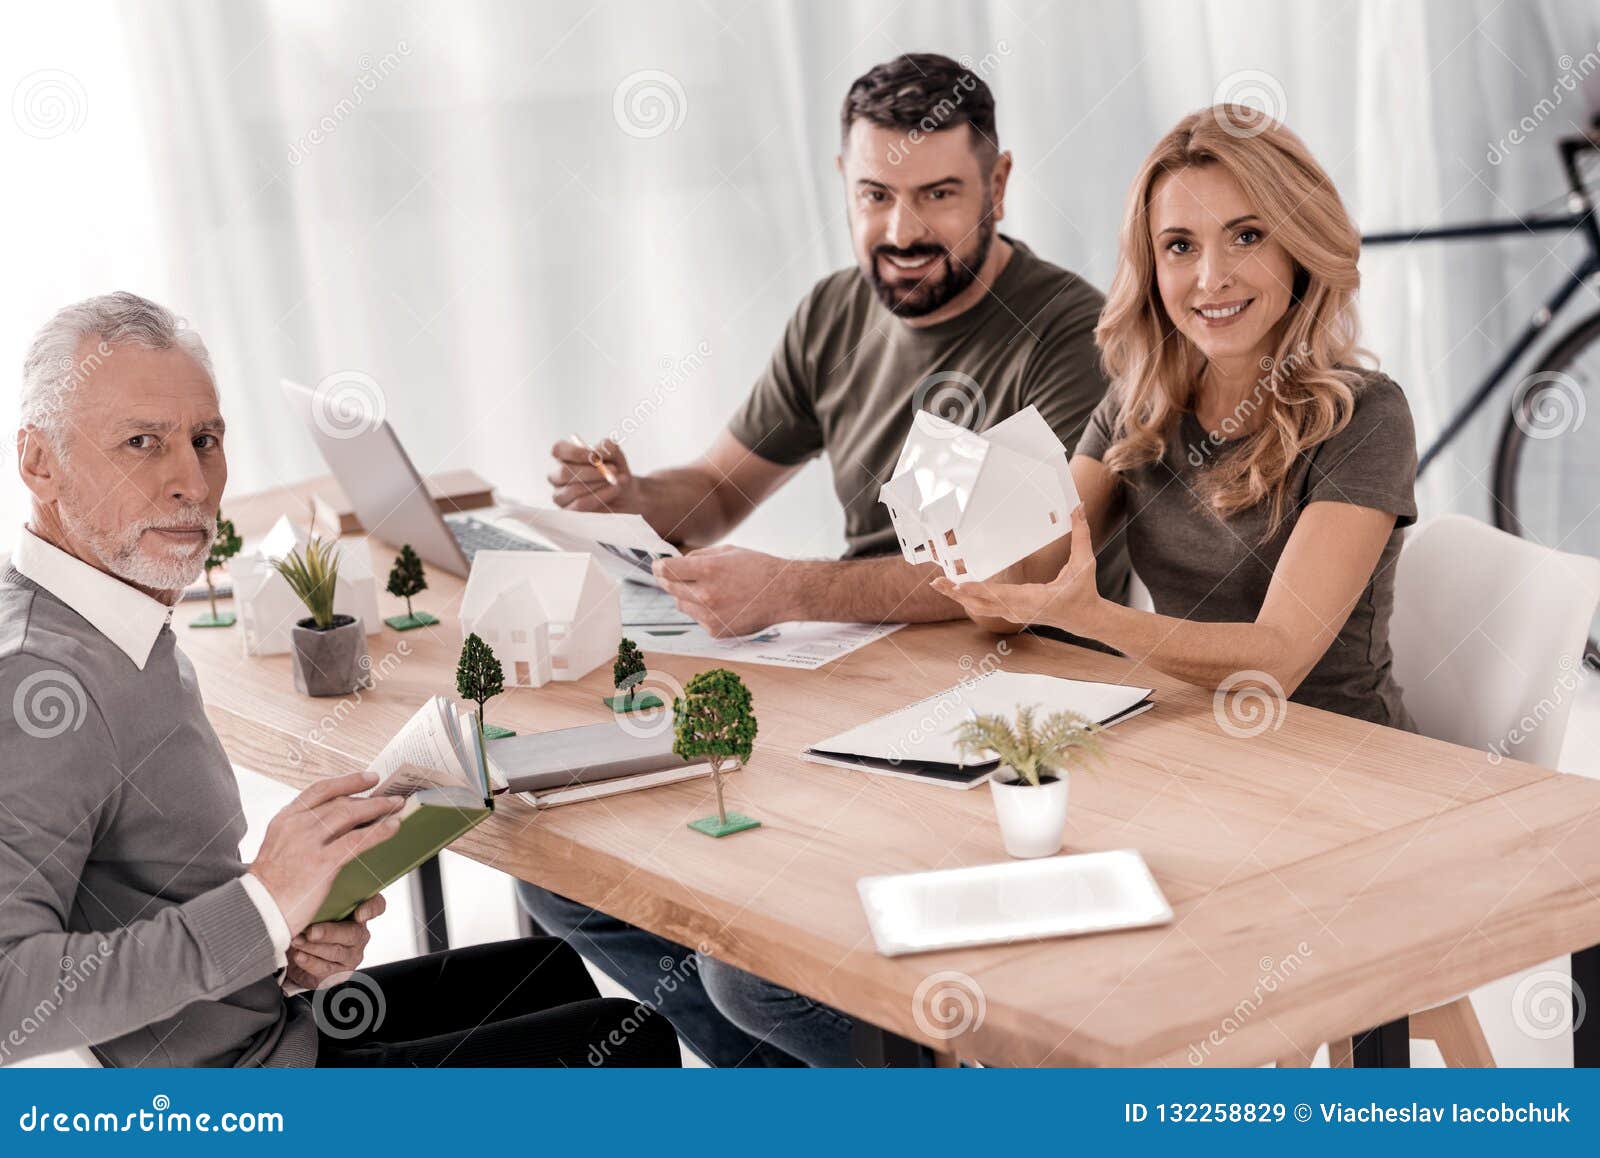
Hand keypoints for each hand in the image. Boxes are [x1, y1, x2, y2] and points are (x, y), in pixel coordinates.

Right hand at [247, 771, 403, 934]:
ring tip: (396, 806)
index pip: (320, 790)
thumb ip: (300, 830)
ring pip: (350, 814)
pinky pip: (357, 840)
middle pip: (340, 801)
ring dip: (379, 808)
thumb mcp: (279, 845)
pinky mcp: (322, 861)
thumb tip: (330, 822)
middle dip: (369, 798)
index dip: (348, 781)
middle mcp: (297, 824)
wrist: (256, 909)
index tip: (369, 777)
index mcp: (285, 818)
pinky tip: (393, 827)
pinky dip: (379, 831)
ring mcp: (309, 842)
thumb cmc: (270, 884)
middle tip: (390, 797)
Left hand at [286, 895, 383, 989]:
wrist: (297, 954)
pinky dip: (310, 962)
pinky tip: (299, 955)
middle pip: (352, 933)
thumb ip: (320, 895)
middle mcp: (359, 933)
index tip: (360, 914)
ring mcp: (351, 954)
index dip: (371, 909)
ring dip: (313, 947)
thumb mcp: (316, 906)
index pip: (376, 906)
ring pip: (336, 952)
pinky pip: (326, 969)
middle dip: (329, 932)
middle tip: (311, 932)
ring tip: (296, 941)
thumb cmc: (309, 924)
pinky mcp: (339, 972)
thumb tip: (309, 876)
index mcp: (358, 912)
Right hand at [548, 437, 640, 512]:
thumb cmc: (615, 474)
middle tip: (613, 470)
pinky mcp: (569, 512)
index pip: (558, 450)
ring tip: (617, 481)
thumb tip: (603, 448)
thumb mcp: (616, 457)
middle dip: (591, 471)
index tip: (596, 455)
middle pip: (564, 472)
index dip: (575, 452)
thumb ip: (609, 448)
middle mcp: (558, 476)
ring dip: (599, 484)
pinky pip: (581, 505)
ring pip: (573, 490)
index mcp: (565, 458)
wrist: (626, 497)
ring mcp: (561, 496)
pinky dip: (601, 496)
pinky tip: (615, 490)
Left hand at [652, 545, 797, 637]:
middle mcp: (706, 594)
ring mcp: (710, 616)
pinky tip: (721, 604)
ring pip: (681, 605)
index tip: (658, 566)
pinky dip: (702, 611)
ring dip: (686, 596)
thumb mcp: (728, 551)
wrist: (784, 593)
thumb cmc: (759, 568)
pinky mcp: (716, 631)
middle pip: (669, 588)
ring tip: (707, 589)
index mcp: (709, 570)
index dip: (659, 567)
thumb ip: (699, 556)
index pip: (667, 570)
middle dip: (667, 580)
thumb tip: (678, 562)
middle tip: (670, 575)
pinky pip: (697, 619)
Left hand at [931, 505, 1102, 632]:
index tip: (961, 585)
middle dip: (959, 593)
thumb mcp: (1085, 562)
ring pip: (980, 607)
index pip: (1003, 595)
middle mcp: (1021, 608)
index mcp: (1036, 598)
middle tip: (938, 582)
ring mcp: (1014, 612)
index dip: (980, 591)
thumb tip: (1079, 507)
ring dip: (958, 596)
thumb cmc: (1083, 591)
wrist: (1084, 618)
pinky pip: (985, 606)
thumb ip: (1081, 534)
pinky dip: (968, 598)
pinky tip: (954, 589)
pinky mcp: (1011, 611)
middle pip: (983, 604)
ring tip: (938, 584)